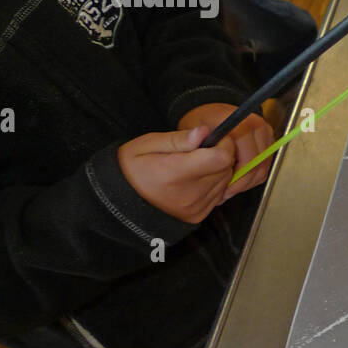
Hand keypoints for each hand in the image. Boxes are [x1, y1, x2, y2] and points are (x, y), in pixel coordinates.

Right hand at [117, 127, 236, 223]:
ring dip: (216, 170)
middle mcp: (189, 194)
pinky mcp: (198, 216)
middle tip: (198, 151)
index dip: (223, 144)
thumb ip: (179, 138)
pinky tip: (193, 180)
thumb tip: (205, 132)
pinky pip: (219, 195)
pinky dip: (212, 185)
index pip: (221, 157)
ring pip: (225, 181)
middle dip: (219, 155)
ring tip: (193, 166)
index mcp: (175, 173)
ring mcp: (195, 208)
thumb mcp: (147, 145)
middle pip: (226, 168)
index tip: (212, 138)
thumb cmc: (132, 168)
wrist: (120, 202)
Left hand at [178, 103, 274, 200]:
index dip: (237, 177)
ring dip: (248, 181)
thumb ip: (191, 136)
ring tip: (231, 187)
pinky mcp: (269, 141)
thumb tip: (198, 137)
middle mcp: (257, 126)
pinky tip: (238, 178)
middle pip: (257, 166)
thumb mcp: (193, 128)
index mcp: (240, 122)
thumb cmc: (203, 121)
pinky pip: (265, 166)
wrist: (213, 112)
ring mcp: (265, 133)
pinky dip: (253, 176)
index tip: (224, 187)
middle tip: (227, 191)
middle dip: (242, 182)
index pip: (248, 159)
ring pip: (263, 168)